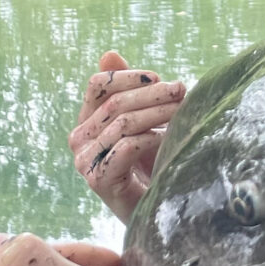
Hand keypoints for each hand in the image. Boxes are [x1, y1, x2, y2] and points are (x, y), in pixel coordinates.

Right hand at [68, 50, 185, 220]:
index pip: (99, 84)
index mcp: (86, 122)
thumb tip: (109, 53)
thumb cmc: (153, 165)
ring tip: (185, 112)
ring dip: (159, 114)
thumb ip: (129, 91)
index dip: (130, 77)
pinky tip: (171, 140)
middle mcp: (78, 141)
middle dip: (154, 94)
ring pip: (122, 123)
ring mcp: (85, 163)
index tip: (161, 79)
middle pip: (114, 102)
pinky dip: (153, 138)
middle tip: (184, 91)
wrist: (158, 212)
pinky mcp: (98, 181)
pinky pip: (126, 147)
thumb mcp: (143, 122)